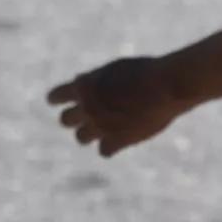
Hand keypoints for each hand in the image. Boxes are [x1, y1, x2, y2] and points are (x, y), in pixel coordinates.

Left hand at [48, 56, 191, 158]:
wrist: (166, 86)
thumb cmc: (145, 71)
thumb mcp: (116, 69)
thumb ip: (96, 81)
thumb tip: (81, 83)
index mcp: (83, 86)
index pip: (57, 96)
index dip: (56, 99)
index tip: (54, 101)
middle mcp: (87, 108)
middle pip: (66, 120)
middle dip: (74, 118)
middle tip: (83, 116)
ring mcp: (101, 127)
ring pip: (81, 138)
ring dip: (89, 133)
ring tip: (101, 128)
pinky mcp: (118, 141)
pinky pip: (104, 151)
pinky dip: (110, 146)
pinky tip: (119, 139)